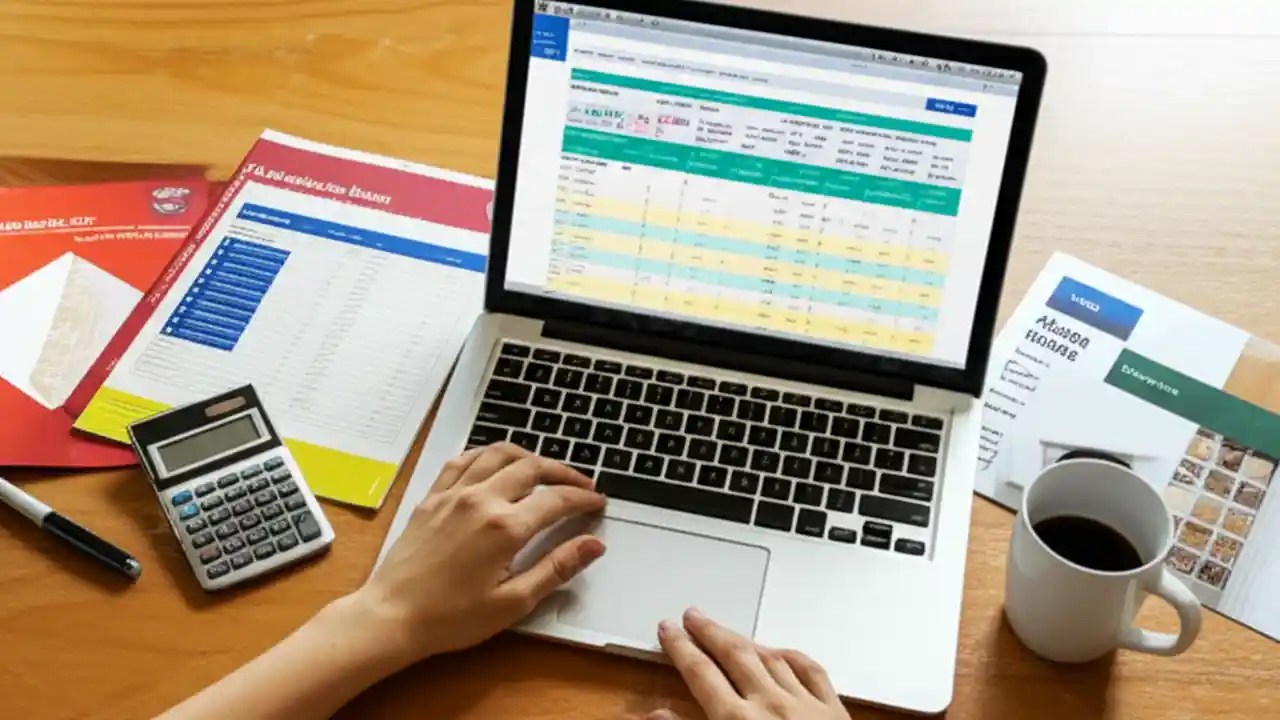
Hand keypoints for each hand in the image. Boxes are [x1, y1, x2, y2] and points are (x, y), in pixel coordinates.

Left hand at [350, 443, 606, 663]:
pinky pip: (463, 460)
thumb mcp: (513, 602)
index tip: (597, 503)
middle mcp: (481, 500)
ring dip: (528, 456)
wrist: (391, 616)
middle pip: (532, 468)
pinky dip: (486, 454)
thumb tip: (593, 545)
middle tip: (580, 485)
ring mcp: (453, 494)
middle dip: (562, 472)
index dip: (582, 499)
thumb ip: (556, 568)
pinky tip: (495, 462)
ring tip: (544, 468)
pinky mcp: (432, 497)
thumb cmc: (452, 618)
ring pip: (498, 454)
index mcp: (505, 527)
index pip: (556, 500)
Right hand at [652, 609, 849, 719]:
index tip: (668, 629)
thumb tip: (656, 714)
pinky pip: (811, 671)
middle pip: (733, 654)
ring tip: (727, 630)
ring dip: (744, 639)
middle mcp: (769, 705)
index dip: (681, 648)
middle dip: (709, 631)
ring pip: (770, 656)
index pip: (700, 673)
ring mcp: (805, 704)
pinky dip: (791, 656)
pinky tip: (780, 652)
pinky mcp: (834, 712)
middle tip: (692, 616)